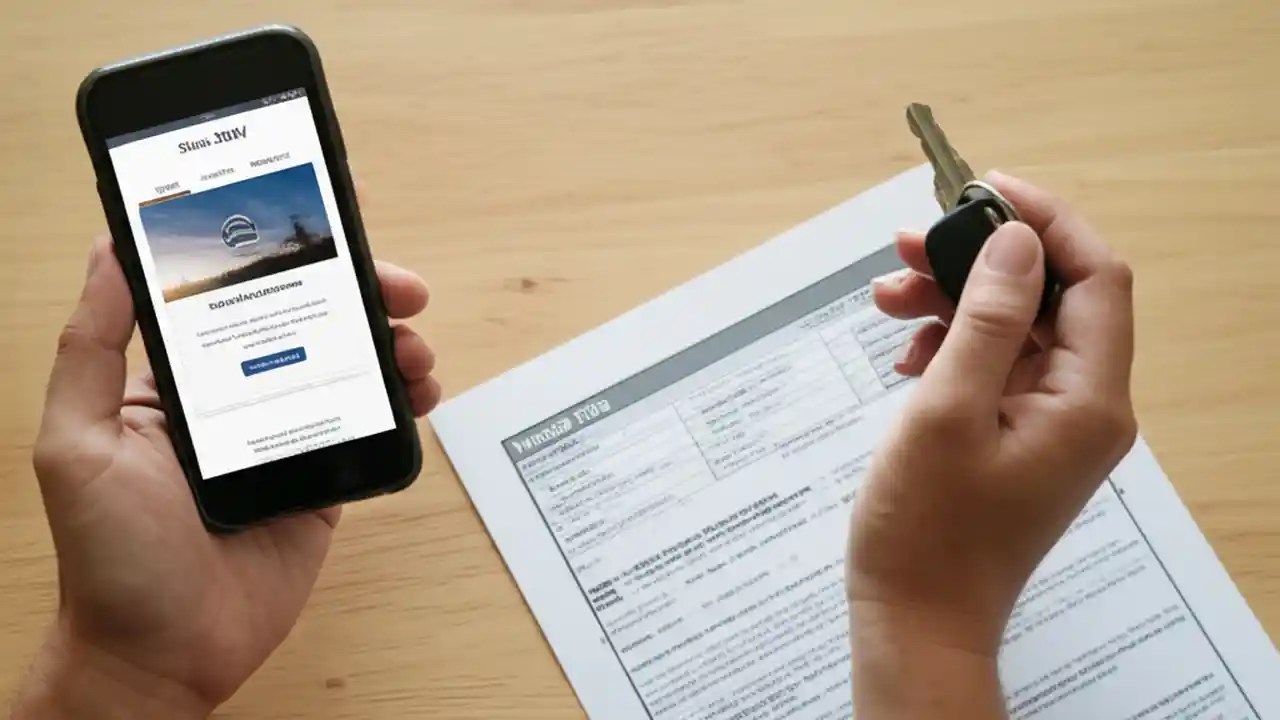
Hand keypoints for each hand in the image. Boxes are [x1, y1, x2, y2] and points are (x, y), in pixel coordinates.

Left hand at [12, 236, 440, 718]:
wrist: (163, 655)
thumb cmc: (109, 555)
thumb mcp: (77, 441)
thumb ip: (90, 347)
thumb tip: (109, 249)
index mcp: (181, 381)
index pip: (243, 299)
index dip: (291, 261)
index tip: (334, 234)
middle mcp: (239, 400)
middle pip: (312, 325)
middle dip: (364, 297)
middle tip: (405, 292)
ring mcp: (287, 438)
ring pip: (351, 370)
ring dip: (393, 347)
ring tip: (415, 350)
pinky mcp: (324, 482)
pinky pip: (370, 429)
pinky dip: (403, 404)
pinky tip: (420, 392)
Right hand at [846, 172, 1136, 717]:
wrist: (916, 618)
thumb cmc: (927, 531)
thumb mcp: (946, 410)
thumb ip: (985, 318)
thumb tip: (1016, 241)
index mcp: (1087, 400)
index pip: (1098, 278)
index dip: (1045, 224)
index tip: (983, 190)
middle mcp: (1082, 407)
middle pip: (1048, 298)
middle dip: (978, 262)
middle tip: (907, 247)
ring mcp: (1048, 425)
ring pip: (1011, 329)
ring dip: (952, 302)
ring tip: (887, 299)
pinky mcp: (1014, 438)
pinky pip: (991, 368)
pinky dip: (948, 347)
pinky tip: (904, 354)